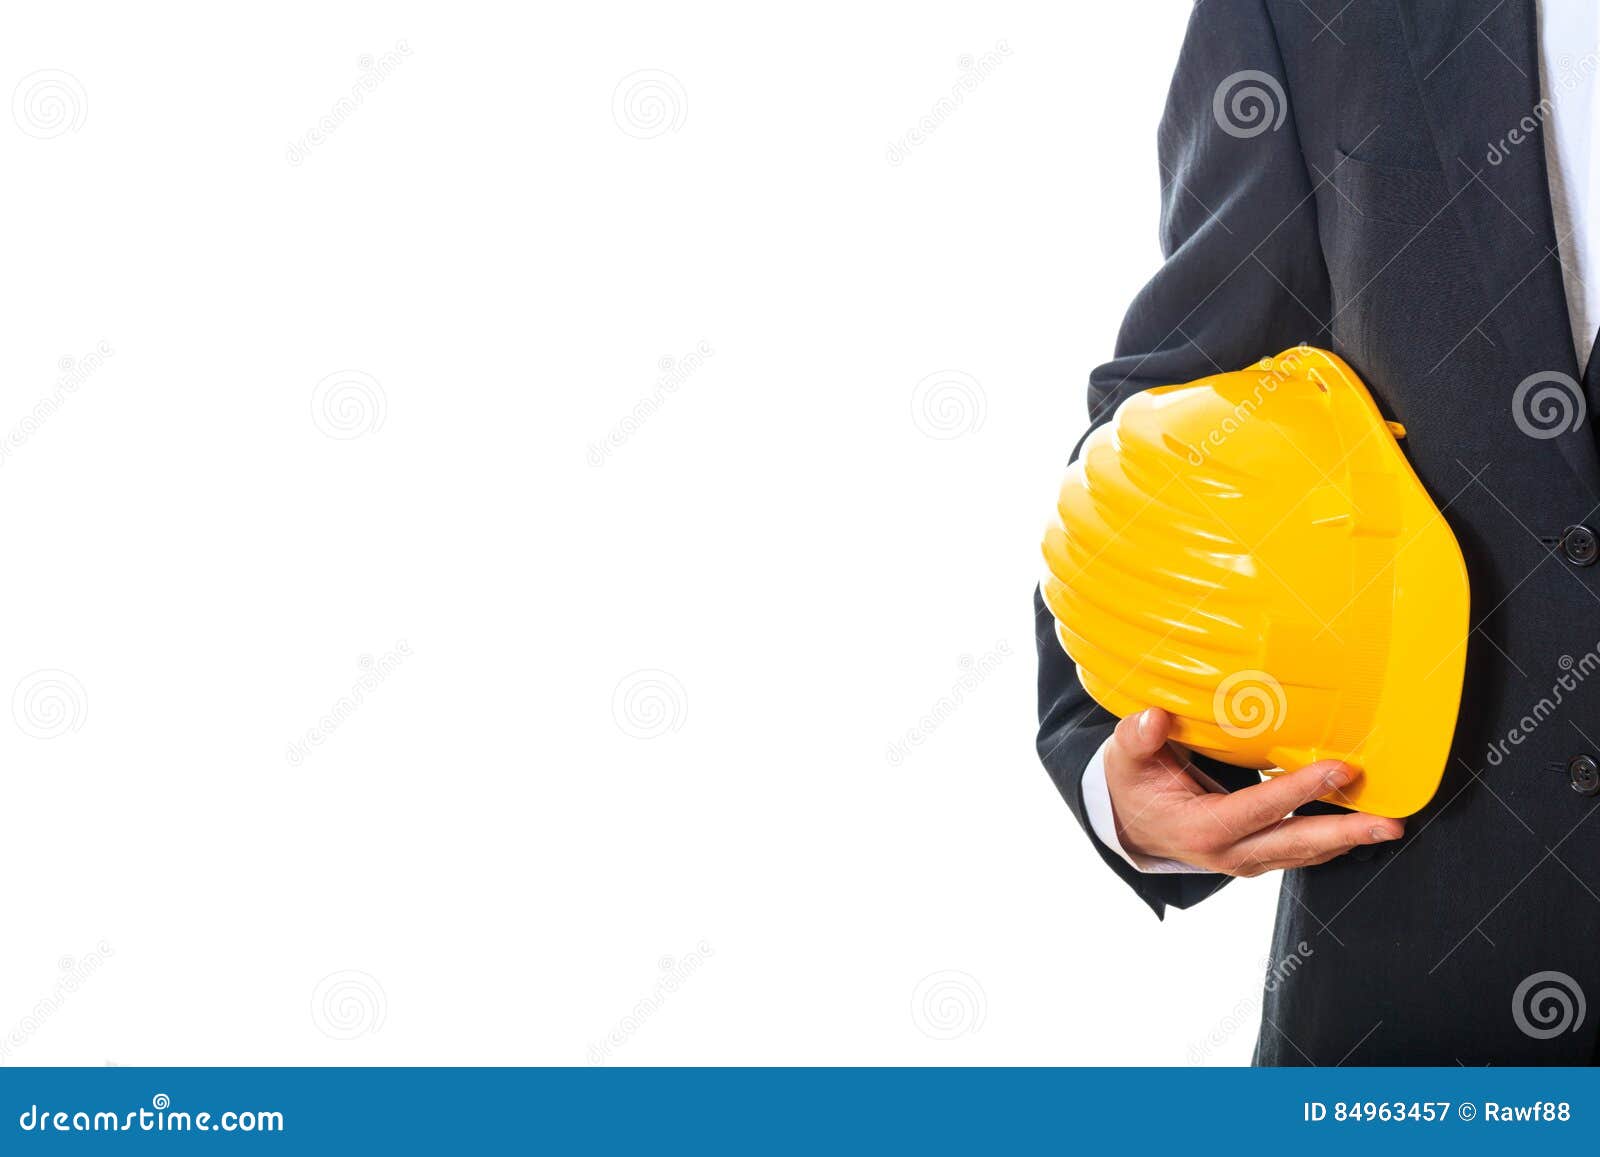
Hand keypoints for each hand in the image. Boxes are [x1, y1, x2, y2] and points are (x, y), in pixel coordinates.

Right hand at [1106, 707, 1403, 875]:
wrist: (1131, 827)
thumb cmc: (1133, 786)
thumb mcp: (1125, 761)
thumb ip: (1137, 739)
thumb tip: (1154, 718)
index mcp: (1200, 829)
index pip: (1257, 810)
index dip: (1298, 791)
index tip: (1337, 769)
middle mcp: (1229, 853)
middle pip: (1295, 844)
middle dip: (1345, 833)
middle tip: (1388, 822)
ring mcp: (1247, 859)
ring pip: (1305, 852)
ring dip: (1348, 839)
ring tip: (1388, 823)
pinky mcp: (1259, 855)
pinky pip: (1302, 849)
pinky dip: (1334, 837)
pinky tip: (1360, 822)